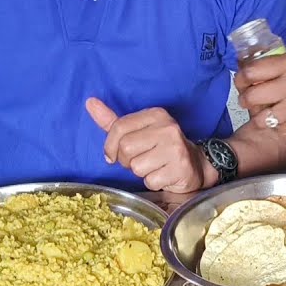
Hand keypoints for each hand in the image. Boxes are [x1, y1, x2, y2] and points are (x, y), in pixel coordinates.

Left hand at [86, 99, 215, 193]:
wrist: (196, 164)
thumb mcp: (138, 130)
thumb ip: (112, 120)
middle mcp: (168, 128)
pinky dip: (153, 182)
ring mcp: (176, 148)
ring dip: (141, 172)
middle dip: (127, 161)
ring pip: (137, 167)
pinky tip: (163, 175)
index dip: (110, 146)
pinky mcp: (181, 168)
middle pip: (126, 149)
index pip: (119, 127)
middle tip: (140, 161)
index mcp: (156, 115)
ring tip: (154, 167)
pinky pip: (150, 181)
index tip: (112, 155)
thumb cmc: (160, 147)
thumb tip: (90, 102)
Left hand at [234, 53, 285, 134]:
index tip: (241, 80)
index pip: (251, 72)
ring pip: (262, 118)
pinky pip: (278, 129)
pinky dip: (277, 125)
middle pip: (251, 97)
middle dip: (245, 99)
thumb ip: (281, 66)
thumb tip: (255, 72)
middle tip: (248, 98)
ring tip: (266, 111)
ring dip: (260, 116)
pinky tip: (284, 117)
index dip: (241, 78)